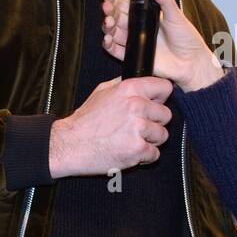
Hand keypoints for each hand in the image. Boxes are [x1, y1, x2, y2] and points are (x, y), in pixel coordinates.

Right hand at [47, 75, 172, 177]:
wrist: (70, 144)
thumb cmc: (85, 121)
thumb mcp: (102, 91)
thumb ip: (123, 84)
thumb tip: (140, 79)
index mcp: (130, 89)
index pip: (165, 87)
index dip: (161, 98)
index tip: (155, 105)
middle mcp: (137, 106)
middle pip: (166, 115)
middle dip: (155, 123)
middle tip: (138, 128)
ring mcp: (138, 128)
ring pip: (162, 135)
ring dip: (150, 141)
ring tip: (131, 140)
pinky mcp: (137, 149)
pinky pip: (154, 154)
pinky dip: (144, 157)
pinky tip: (129, 151)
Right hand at [101, 0, 225, 90]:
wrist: (191, 62)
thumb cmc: (186, 39)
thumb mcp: (176, 15)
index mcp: (146, 15)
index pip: (125, 4)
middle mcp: (138, 27)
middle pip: (116, 17)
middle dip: (108, 10)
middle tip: (107, 7)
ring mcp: (134, 41)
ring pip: (113, 32)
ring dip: (107, 26)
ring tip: (108, 22)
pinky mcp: (134, 56)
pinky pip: (115, 51)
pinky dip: (108, 45)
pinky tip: (108, 39)